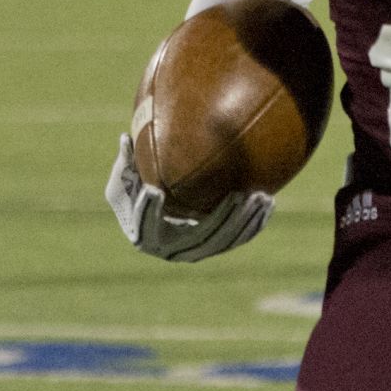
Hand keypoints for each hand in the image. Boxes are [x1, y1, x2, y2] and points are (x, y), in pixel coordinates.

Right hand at [105, 133, 271, 262]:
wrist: (155, 213)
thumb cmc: (134, 190)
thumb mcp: (122, 178)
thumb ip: (125, 161)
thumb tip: (125, 138)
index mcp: (143, 234)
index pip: (145, 225)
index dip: (148, 211)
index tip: (154, 190)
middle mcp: (171, 249)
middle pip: (199, 237)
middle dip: (221, 218)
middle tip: (237, 196)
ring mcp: (195, 251)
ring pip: (224, 241)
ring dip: (244, 220)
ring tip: (261, 197)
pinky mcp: (214, 247)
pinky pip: (237, 239)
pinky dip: (253, 224)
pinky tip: (268, 203)